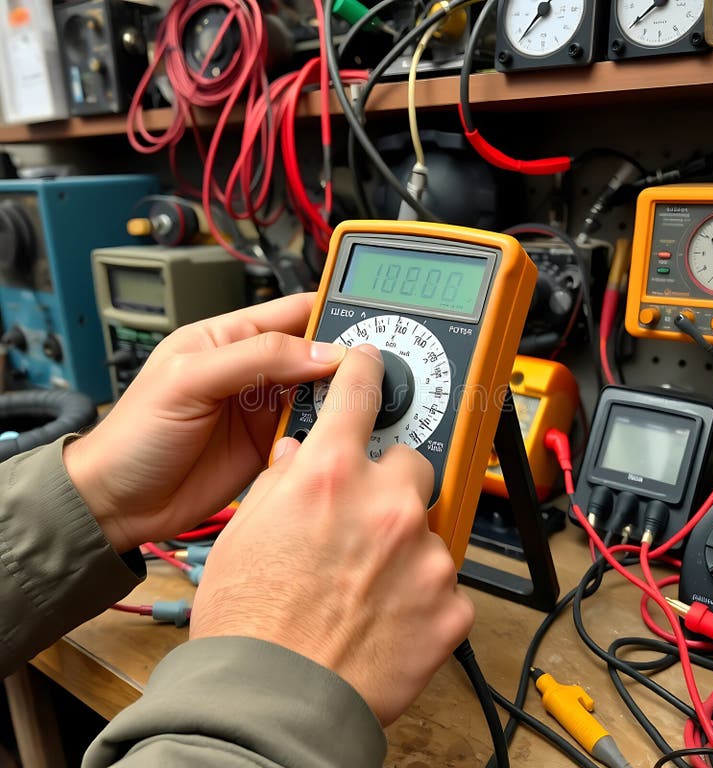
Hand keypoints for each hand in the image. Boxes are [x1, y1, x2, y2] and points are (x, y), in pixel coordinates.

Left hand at [64, 293, 346, 552]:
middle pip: (314, 353)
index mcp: (229, 339)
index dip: (330, 311)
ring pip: (319, 395)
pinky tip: (341, 434)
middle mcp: (252, 372)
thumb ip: (255, 359)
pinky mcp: (269, 447)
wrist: (118, 504)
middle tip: (377, 366)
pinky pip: (310, 434)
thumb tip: (322, 353)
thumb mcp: (189, 380)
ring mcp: (262, 411)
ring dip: (340, 398)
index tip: (367, 323)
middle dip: (344, 358)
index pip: (292, 312)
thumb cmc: (134, 435)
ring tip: (366, 402)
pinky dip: (328, 434)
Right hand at [190, 344, 474, 725]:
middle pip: (411, 463)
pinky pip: (443, 579)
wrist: (271, 704)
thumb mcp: (245, 531)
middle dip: (390, 481)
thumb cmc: (249, 621)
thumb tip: (300, 456)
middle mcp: (385, 504)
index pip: (358, 392)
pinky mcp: (450, 605)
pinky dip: (422, 589)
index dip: (364, 370)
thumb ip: (282, 480)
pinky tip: (387, 612)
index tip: (373, 363)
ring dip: (404, 541)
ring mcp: (424, 555)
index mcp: (330, 475)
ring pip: (427, 524)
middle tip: (362, 518)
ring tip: (366, 579)